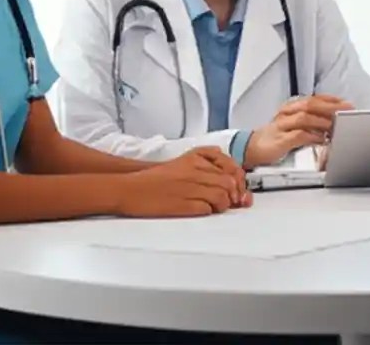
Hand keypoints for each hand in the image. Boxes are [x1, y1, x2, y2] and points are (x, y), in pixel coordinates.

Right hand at [117, 147, 251, 216]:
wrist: (130, 189)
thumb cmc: (154, 179)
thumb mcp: (181, 162)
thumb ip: (204, 162)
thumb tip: (227, 171)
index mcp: (195, 159)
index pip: (230, 167)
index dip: (239, 180)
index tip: (239, 188)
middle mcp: (194, 171)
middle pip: (229, 182)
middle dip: (235, 194)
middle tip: (231, 201)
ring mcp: (189, 188)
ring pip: (222, 196)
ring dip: (223, 205)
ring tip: (215, 207)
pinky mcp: (183, 204)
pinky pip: (207, 209)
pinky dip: (210, 211)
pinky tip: (202, 210)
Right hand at [244, 95, 352, 167]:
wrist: (250, 149)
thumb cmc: (275, 137)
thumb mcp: (294, 125)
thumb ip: (311, 122)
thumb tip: (333, 122)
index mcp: (291, 107)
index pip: (314, 98)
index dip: (332, 100)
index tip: (347, 104)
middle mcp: (286, 113)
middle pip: (311, 105)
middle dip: (331, 107)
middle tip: (347, 111)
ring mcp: (282, 125)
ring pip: (305, 117)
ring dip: (323, 121)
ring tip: (336, 124)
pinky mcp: (279, 140)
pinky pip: (298, 135)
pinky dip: (312, 136)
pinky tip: (322, 138)